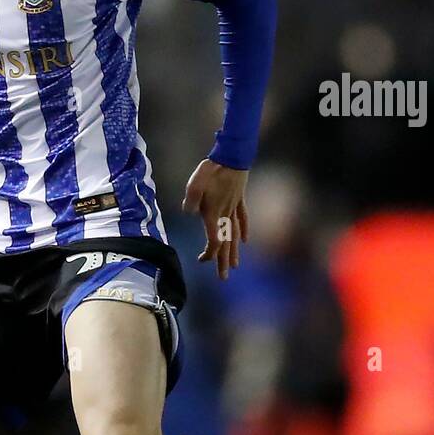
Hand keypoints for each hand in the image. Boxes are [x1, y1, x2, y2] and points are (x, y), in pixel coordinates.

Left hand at [182, 159, 248, 279]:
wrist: (232, 156)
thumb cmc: (211, 171)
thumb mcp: (194, 185)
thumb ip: (191, 201)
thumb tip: (189, 212)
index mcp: (213, 214)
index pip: (213, 241)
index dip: (209, 253)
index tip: (201, 260)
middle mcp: (225, 214)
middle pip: (225, 243)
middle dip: (222, 261)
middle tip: (223, 277)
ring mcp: (234, 208)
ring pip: (235, 234)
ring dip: (234, 251)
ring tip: (235, 265)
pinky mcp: (239, 200)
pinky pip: (243, 219)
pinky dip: (244, 230)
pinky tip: (245, 240)